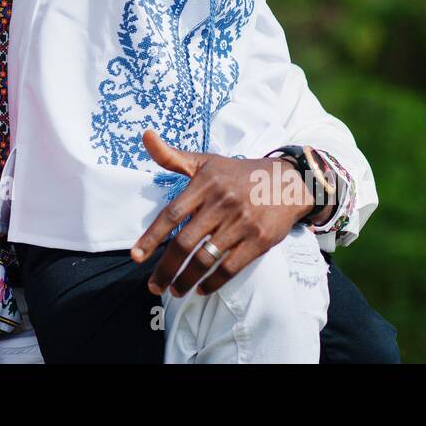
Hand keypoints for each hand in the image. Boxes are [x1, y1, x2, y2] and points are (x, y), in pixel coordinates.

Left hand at [130, 130, 313, 297]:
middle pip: (185, 243)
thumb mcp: (206, 162)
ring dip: (186, 279)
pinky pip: (230, 267)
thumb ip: (173, 157)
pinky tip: (201, 289)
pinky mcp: (259, 240)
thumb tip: (146, 136)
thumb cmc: (238, 174)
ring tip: (175, 289)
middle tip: (153, 285)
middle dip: (165, 268)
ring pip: (206, 258)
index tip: (136, 256)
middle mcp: (221, 203)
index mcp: (205, 184)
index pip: (171, 214)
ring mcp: (241, 223)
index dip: (152, 237)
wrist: (288, 181)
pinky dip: (213, 282)